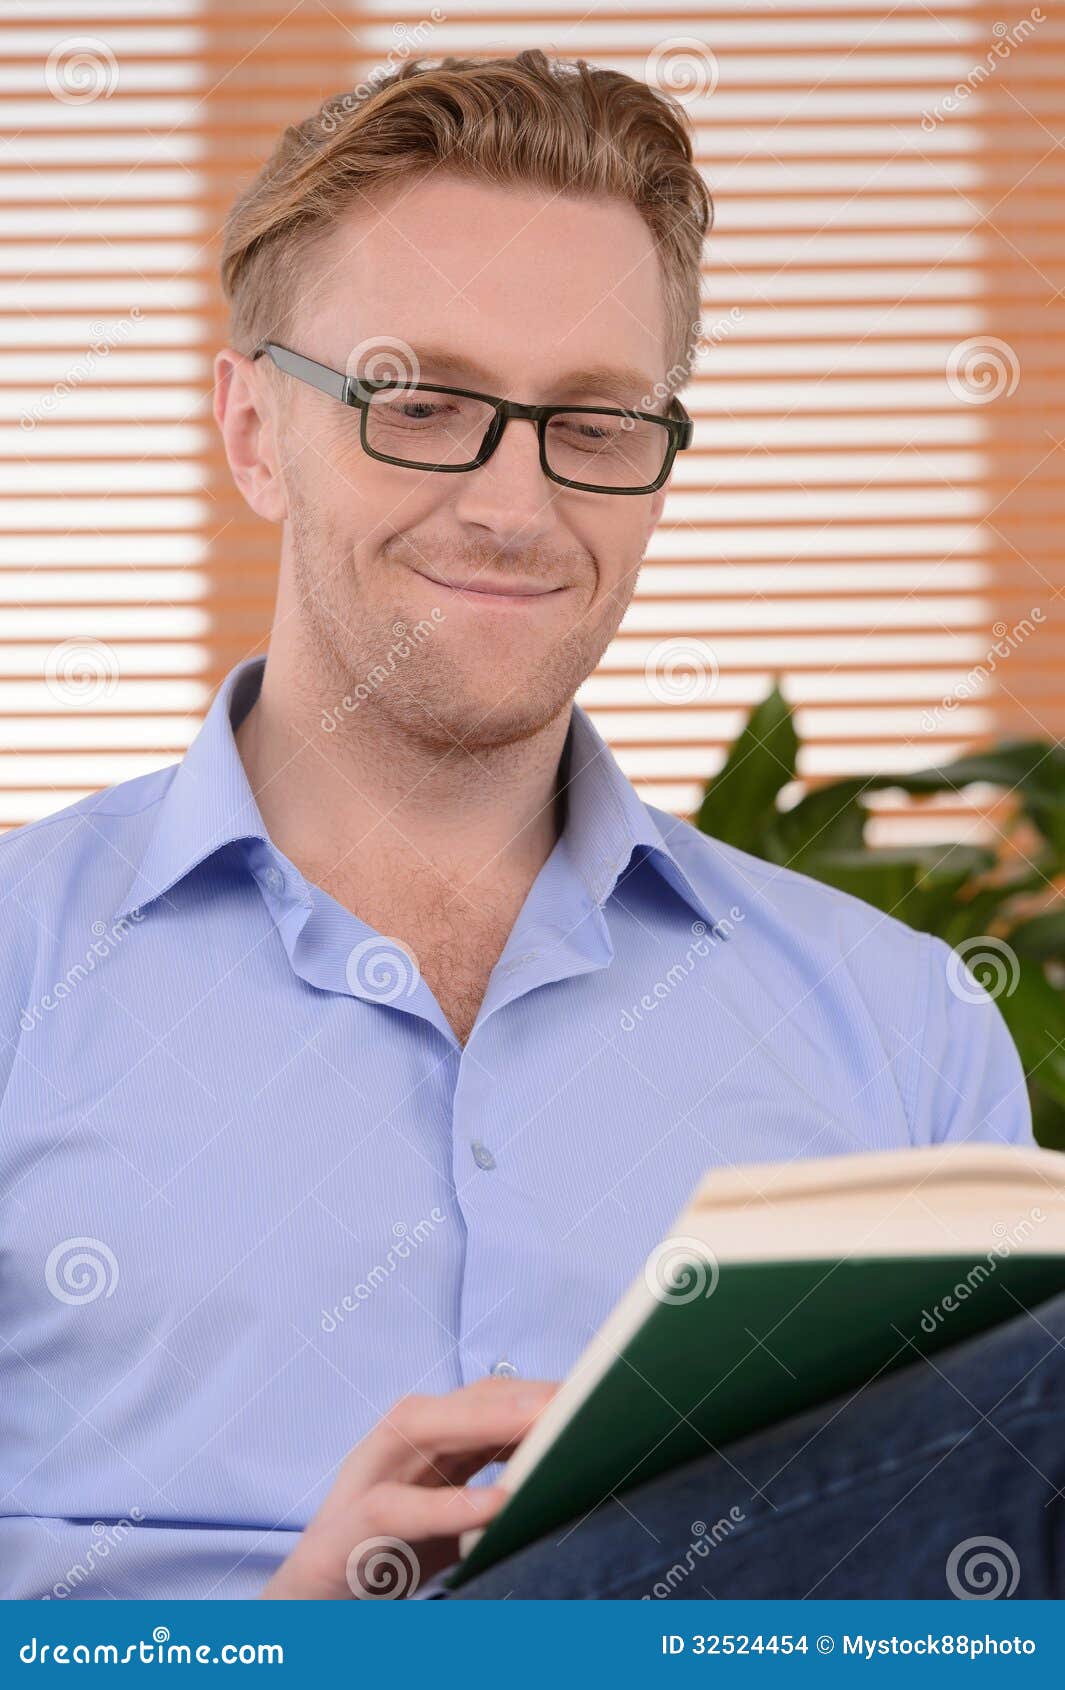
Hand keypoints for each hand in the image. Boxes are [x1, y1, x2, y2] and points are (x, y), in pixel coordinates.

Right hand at [260, 1376, 558, 1598]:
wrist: (309, 1610)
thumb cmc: (385, 1558)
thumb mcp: (450, 1523)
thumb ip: (493, 1494)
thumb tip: (565, 1477)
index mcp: (423, 1442)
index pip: (486, 1400)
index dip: (537, 1392)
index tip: (595, 1391)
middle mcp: (393, 1446)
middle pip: (461, 1403)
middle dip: (520, 1396)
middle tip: (582, 1396)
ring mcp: (365, 1480)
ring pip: (421, 1429)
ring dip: (485, 1423)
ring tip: (544, 1423)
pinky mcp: (345, 1531)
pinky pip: (397, 1508)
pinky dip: (446, 1504)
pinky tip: (494, 1504)